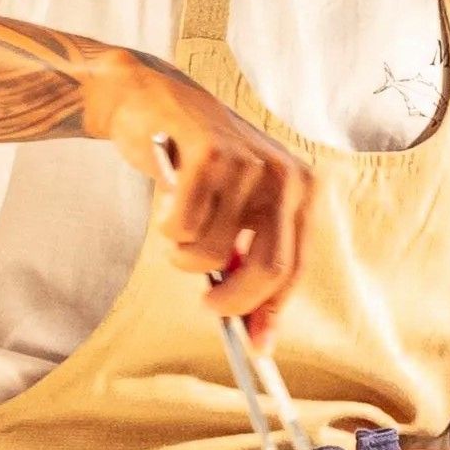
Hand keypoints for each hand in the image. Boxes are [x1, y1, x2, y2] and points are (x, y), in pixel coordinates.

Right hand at [86, 50, 308, 335]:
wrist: (149, 101)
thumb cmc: (193, 164)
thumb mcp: (234, 210)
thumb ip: (248, 260)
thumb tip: (258, 334)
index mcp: (301, 190)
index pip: (294, 267)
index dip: (272, 311)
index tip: (257, 348)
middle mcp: (285, 175)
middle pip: (269, 268)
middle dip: (233, 300)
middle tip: (208, 303)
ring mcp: (249, 163)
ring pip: (213, 252)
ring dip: (184, 253)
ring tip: (178, 222)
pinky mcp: (210, 154)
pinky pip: (183, 228)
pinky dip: (167, 227)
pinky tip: (167, 196)